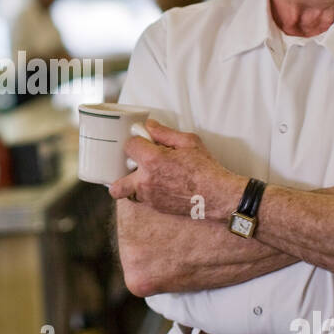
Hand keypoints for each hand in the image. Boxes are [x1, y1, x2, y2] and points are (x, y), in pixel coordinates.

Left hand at [108, 119, 241, 218]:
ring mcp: (150, 198)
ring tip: (147, 176)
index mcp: (152, 161)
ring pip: (128, 194)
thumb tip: (149, 125)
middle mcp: (146, 182)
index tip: (144, 141)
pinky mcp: (157, 207)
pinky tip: (160, 185)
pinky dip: (146, 193)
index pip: (129, 146)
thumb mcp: (188, 142)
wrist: (218, 195)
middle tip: (134, 165)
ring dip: (133, 185)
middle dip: (120, 174)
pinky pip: (142, 200)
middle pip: (116, 185)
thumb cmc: (206, 168)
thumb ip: (165, 133)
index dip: (136, 141)